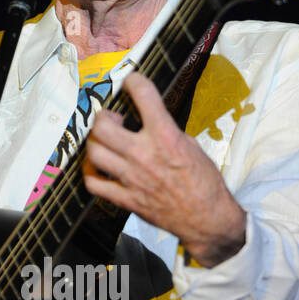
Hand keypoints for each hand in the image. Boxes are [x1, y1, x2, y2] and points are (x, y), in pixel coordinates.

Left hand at [82, 70, 246, 266]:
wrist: (207, 218)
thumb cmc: (205, 182)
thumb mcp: (192, 146)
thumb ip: (167, 132)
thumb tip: (151, 122)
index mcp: (165, 137)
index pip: (143, 95)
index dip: (133, 81)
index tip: (131, 81)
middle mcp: (144, 154)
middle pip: (102, 126)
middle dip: (103, 117)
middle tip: (112, 119)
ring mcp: (131, 178)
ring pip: (94, 152)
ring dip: (95, 143)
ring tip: (104, 143)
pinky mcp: (126, 199)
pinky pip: (94, 184)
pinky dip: (91, 174)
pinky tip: (98, 169)